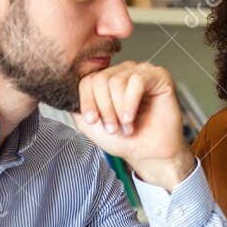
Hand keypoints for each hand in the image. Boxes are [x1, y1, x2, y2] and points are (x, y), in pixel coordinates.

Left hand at [73, 61, 194, 190]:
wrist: (148, 154)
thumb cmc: (124, 140)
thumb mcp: (91, 124)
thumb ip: (77, 106)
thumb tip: (67, 93)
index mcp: (108, 80)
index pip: (88, 79)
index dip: (87, 101)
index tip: (93, 121)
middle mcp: (124, 72)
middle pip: (101, 79)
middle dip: (105, 108)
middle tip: (113, 128)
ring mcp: (142, 72)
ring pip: (118, 80)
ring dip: (119, 109)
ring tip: (126, 125)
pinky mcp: (159, 76)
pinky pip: (137, 81)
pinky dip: (131, 102)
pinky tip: (132, 117)